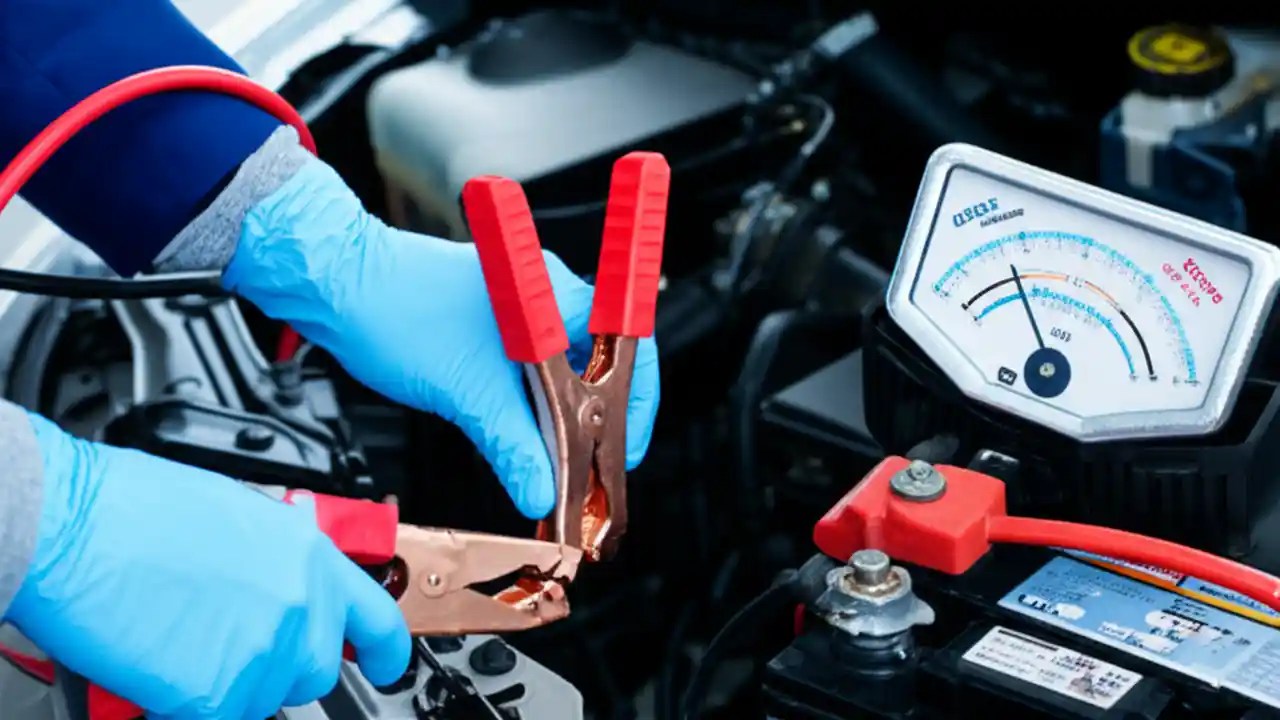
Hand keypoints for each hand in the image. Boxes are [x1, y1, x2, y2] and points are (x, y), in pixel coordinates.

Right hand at [5, 413, 409, 717]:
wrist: (73, 527)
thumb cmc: (136, 510)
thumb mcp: (240, 515)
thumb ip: (279, 559)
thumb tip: (283, 582)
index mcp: (310, 557)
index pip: (378, 619)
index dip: (388, 650)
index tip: (387, 664)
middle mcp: (302, 607)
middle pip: (316, 669)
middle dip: (278, 664)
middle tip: (228, 641)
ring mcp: (266, 654)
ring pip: (264, 695)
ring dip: (229, 681)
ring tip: (183, 637)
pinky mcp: (221, 695)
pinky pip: (219, 714)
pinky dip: (187, 701)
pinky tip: (162, 660)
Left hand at [222, 158, 659, 518]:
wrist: (333, 283)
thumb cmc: (394, 307)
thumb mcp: (467, 392)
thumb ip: (514, 447)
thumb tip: (544, 492)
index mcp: (557, 294)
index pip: (629, 351)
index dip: (636, 407)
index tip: (622, 452)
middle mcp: (547, 297)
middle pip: (601, 370)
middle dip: (600, 425)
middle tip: (592, 473)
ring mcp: (521, 313)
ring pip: (566, 379)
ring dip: (565, 424)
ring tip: (561, 468)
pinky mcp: (493, 331)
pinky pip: (533, 379)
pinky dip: (536, 415)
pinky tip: (527, 444)